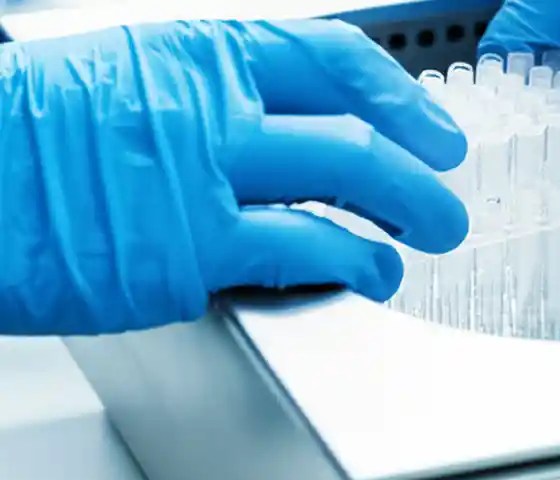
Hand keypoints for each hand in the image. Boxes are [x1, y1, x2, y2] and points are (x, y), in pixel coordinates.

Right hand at [0, 19, 467, 335]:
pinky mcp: (185, 255)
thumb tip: (277, 127)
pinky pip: (299, 256)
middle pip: (352, 135)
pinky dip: (349, 265)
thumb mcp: (118, 77)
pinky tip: (368, 274)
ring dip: (403, 220)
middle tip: (446, 198)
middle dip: (420, 174)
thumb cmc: (19, 138)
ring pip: (343, 193)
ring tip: (420, 242)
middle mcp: (205, 108)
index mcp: (191, 53)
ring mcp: (199, 181)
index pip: (329, 57)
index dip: (399, 96)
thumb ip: (204, 98)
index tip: (434, 126)